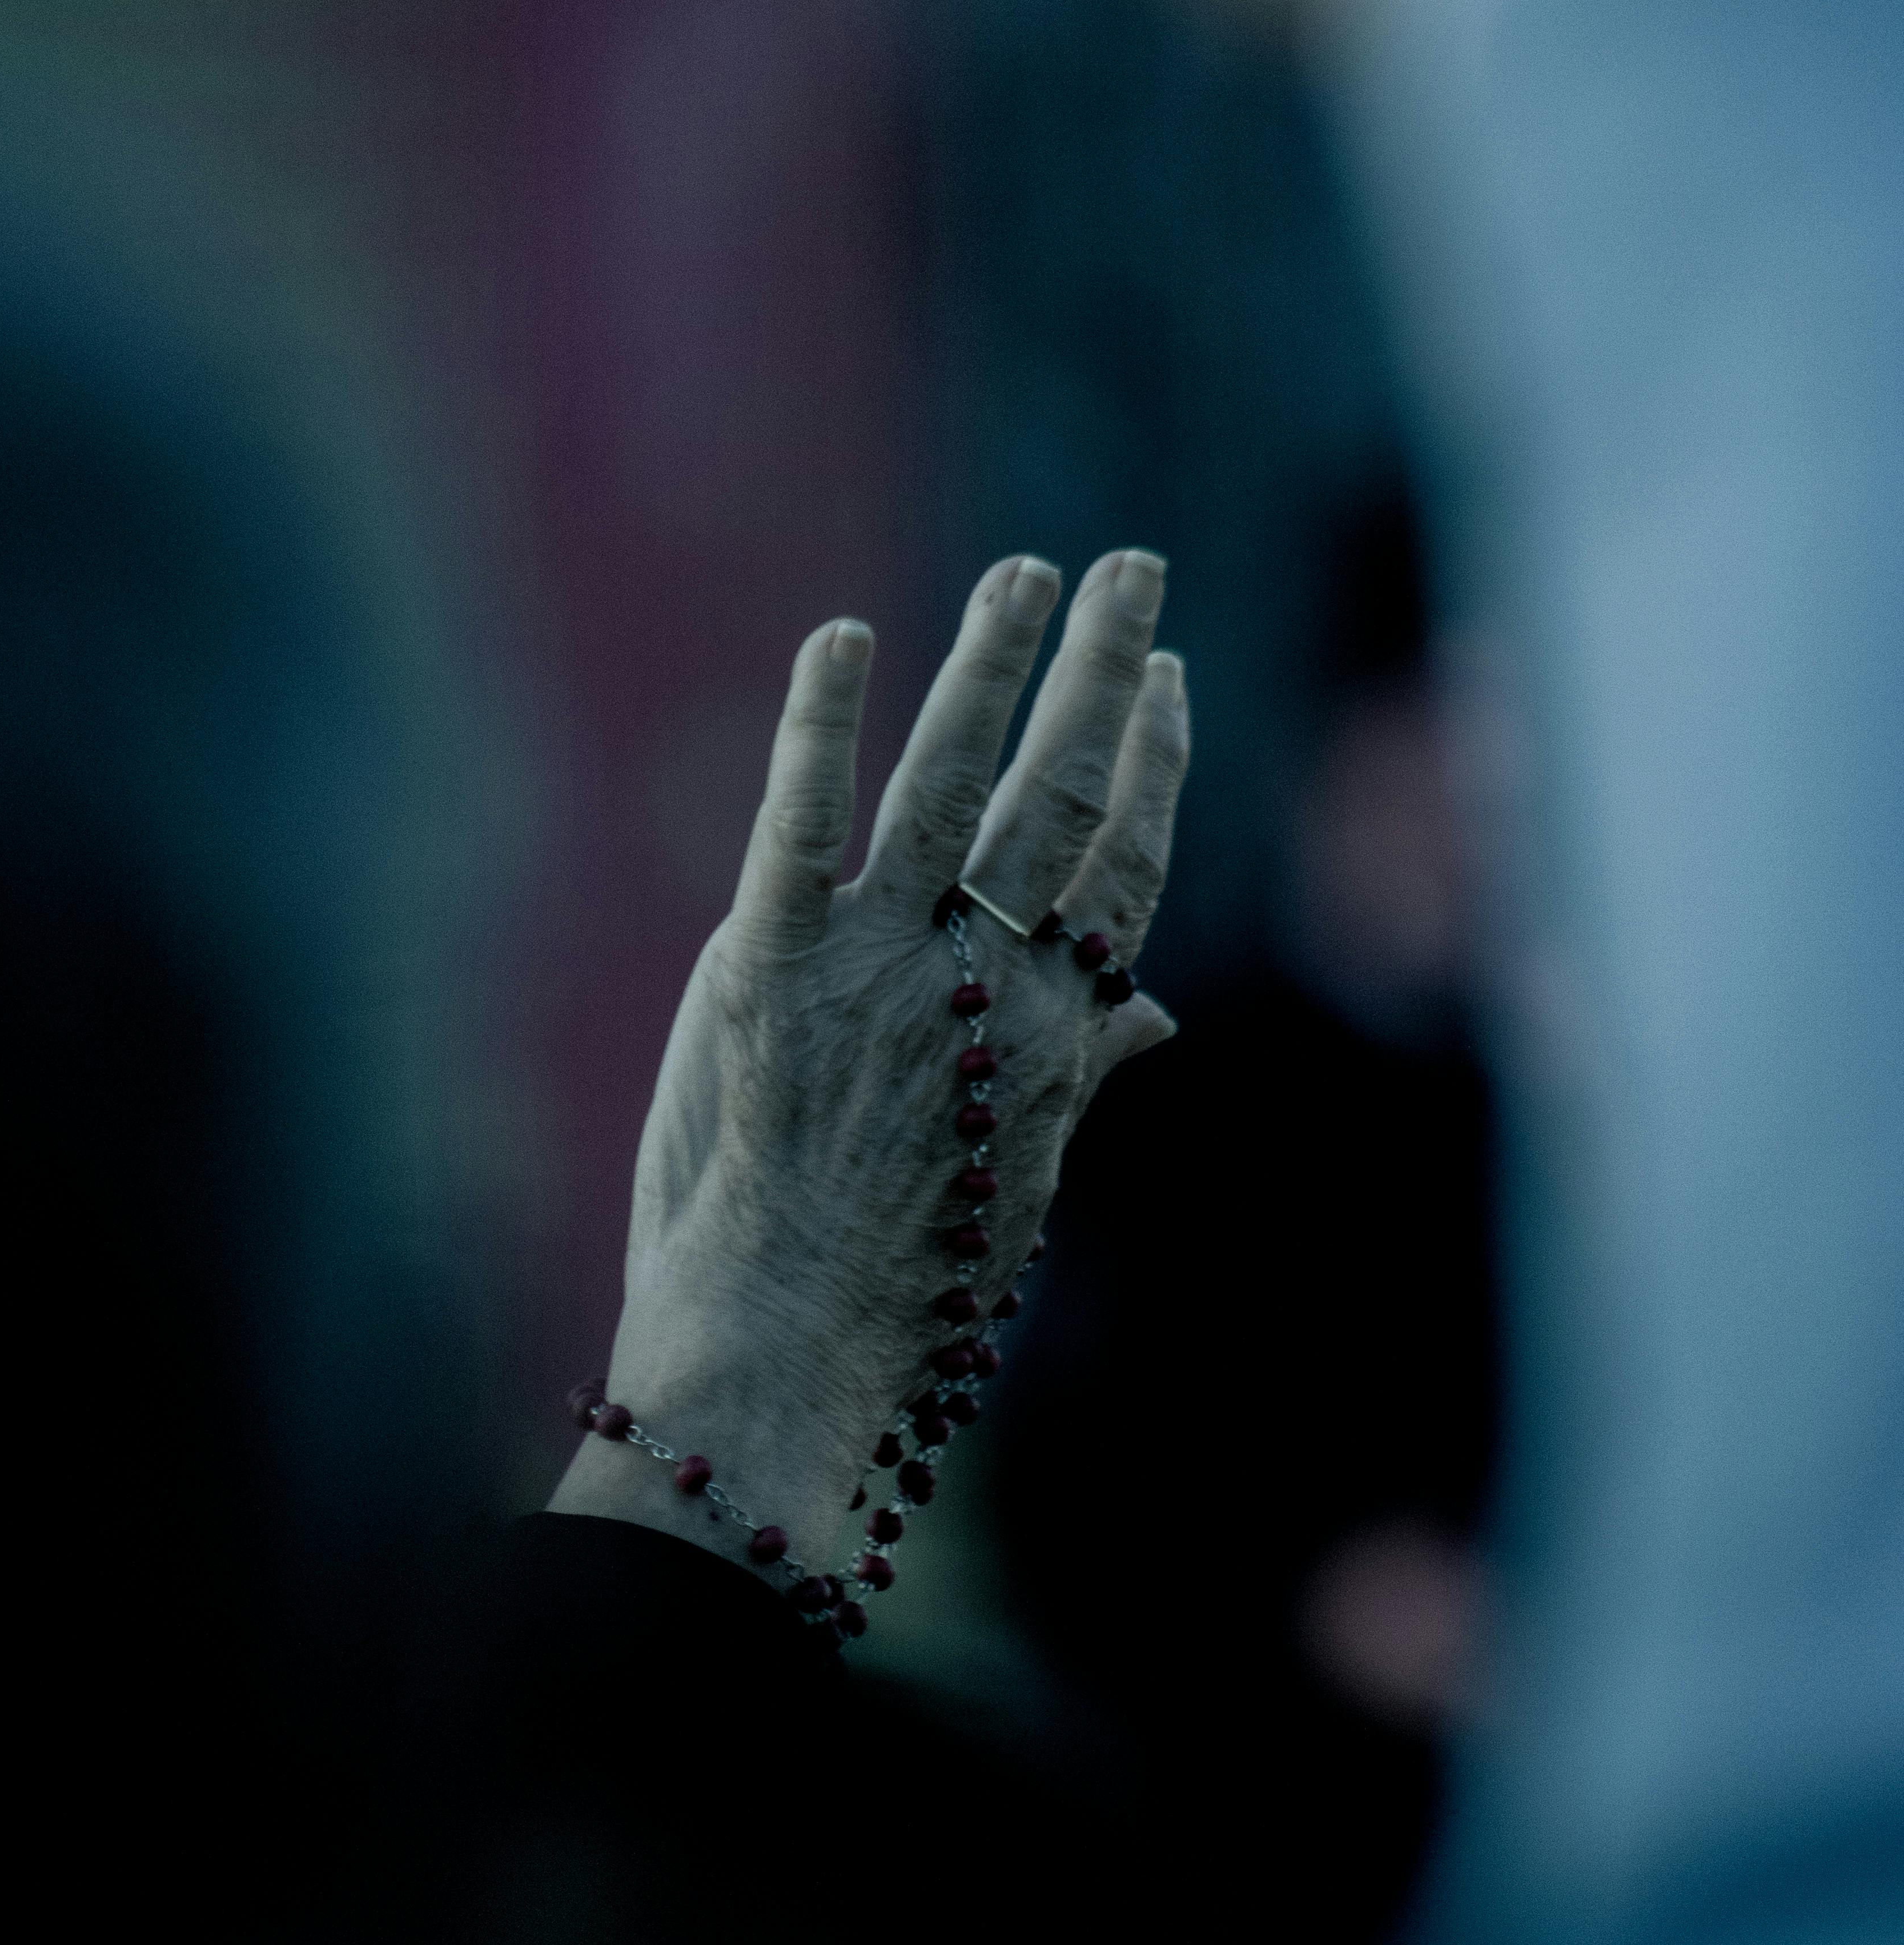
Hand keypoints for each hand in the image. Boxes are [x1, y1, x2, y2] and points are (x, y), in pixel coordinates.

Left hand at [551, 548, 1187, 1570]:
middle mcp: (988, 991)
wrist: (789, 1375)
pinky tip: (840, 635)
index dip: (1158, 768)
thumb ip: (1082, 1078)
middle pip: (1066, 802)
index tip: (1174, 682)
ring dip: (993, 665)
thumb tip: (1155, 1009)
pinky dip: (820, 727)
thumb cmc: (901, 1308)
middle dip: (1106, 673)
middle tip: (1132, 569)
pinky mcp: (770, 976)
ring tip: (1024, 573)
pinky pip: (799, 827)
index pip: (1128, 873)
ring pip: (954, 787)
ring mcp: (884, 977)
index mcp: (1058, 1042)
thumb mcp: (1019, 1192)